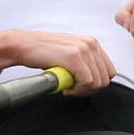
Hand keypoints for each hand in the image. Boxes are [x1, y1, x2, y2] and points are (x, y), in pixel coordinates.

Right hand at [0, 29, 115, 95]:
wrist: (23, 45)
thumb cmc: (44, 53)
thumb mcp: (70, 54)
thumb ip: (85, 63)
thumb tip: (96, 80)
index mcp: (92, 43)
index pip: (110, 71)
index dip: (97, 84)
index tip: (82, 87)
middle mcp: (91, 44)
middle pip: (106, 79)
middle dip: (90, 90)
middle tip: (73, 90)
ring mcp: (84, 49)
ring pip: (98, 82)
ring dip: (82, 91)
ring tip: (68, 88)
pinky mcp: (75, 57)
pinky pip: (87, 82)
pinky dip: (77, 90)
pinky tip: (65, 88)